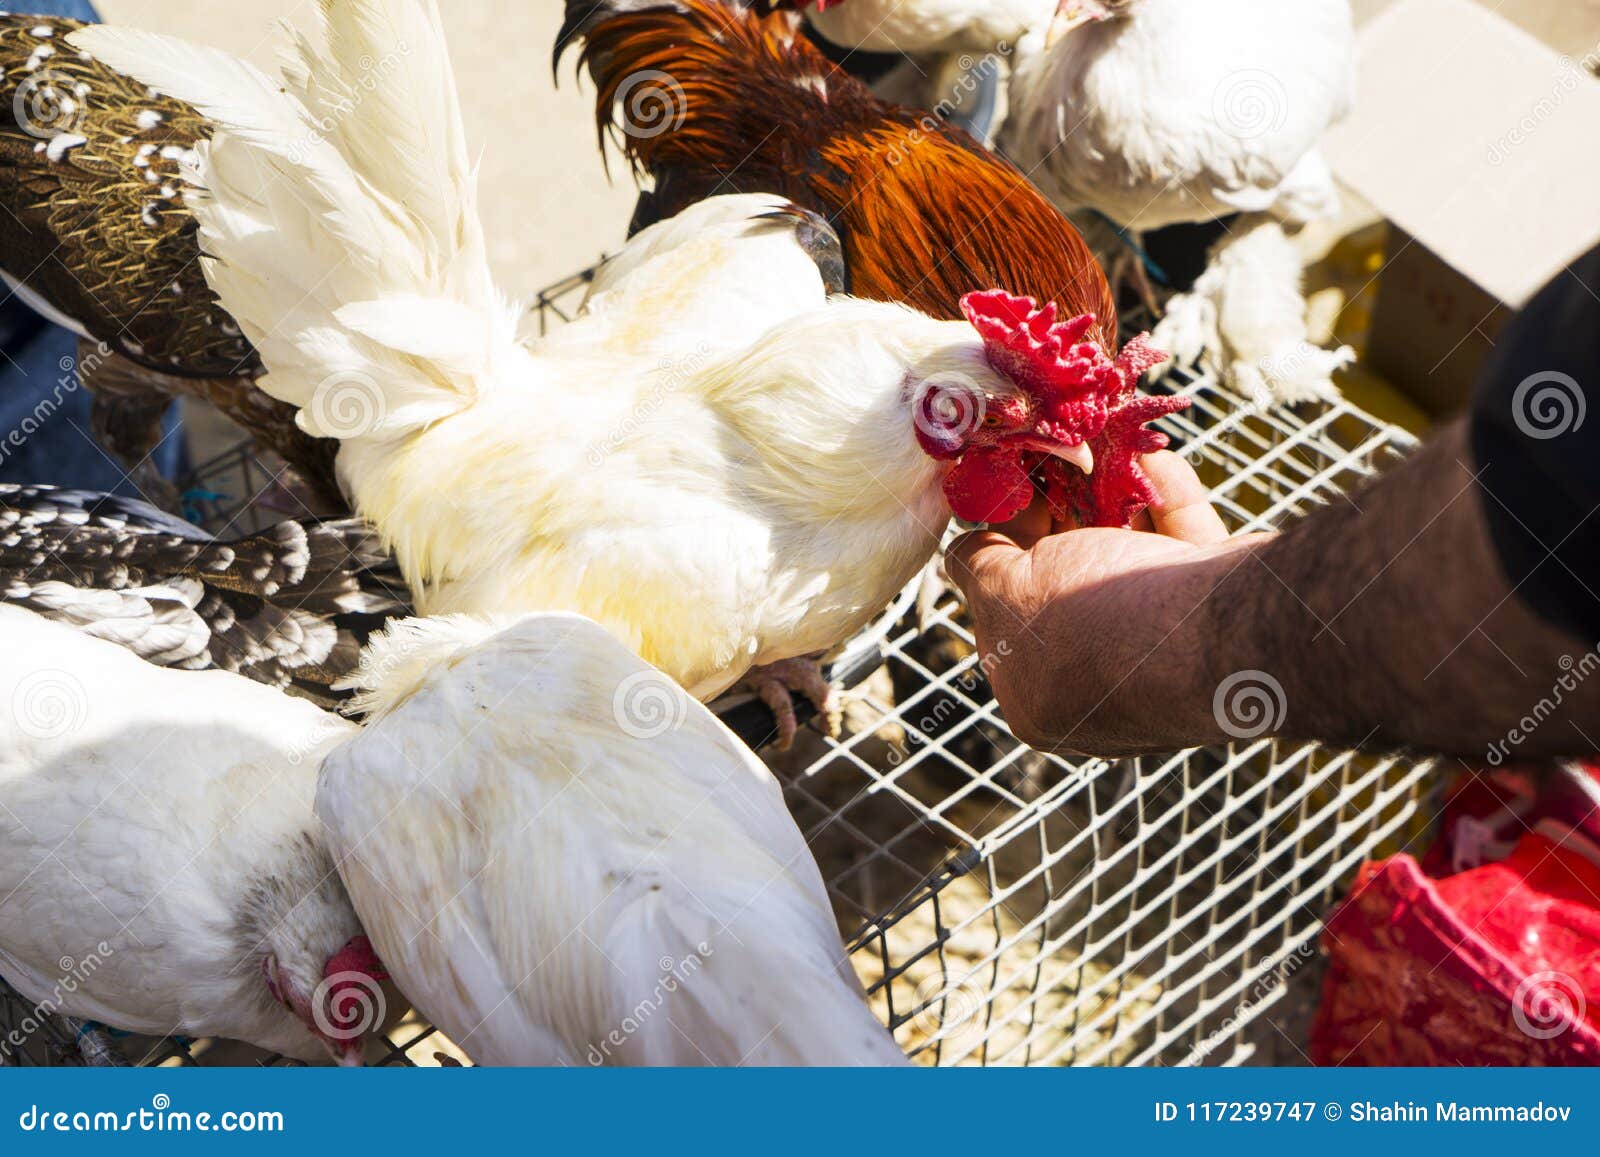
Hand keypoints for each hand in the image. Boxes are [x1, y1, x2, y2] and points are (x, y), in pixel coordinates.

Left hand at [947, 452, 1268, 755]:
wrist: (1225, 634)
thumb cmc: (1096, 620)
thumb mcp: (1007, 594)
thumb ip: (976, 570)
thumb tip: (963, 552)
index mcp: (1039, 699)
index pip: (1003, 617)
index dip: (997, 550)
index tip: (1002, 490)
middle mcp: (1100, 681)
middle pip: (1066, 581)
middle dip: (1058, 514)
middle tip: (1049, 455)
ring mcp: (1160, 650)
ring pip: (1125, 558)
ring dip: (1111, 496)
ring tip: (1098, 443)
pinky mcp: (1213, 614)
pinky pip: (1179, 549)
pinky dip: (1165, 500)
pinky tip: (1152, 456)